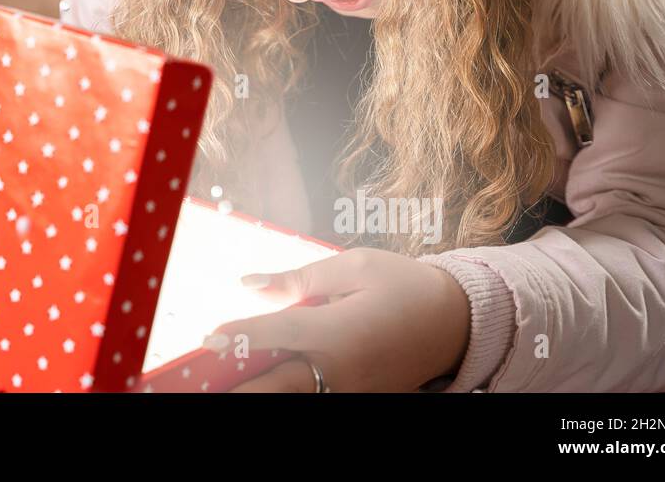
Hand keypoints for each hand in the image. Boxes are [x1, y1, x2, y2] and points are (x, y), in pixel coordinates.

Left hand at [203, 247, 471, 391]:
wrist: (458, 322)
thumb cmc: (403, 285)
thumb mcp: (354, 267)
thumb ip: (299, 278)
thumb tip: (250, 283)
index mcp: (335, 331)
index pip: (274, 334)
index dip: (239, 334)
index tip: (210, 337)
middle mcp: (340, 370)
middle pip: (275, 386)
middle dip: (239, 387)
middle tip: (206, 384)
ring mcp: (351, 391)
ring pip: (294, 398)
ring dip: (261, 390)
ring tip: (228, 385)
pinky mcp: (360, 399)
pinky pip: (318, 398)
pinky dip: (291, 393)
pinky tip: (267, 384)